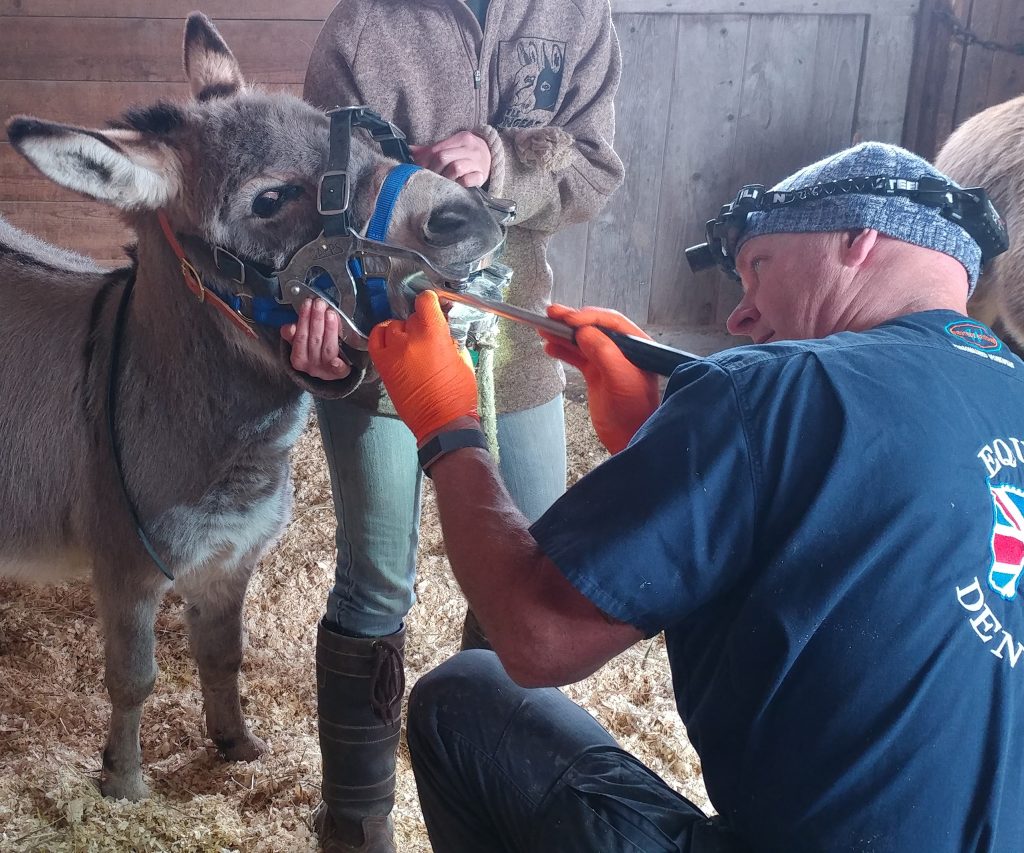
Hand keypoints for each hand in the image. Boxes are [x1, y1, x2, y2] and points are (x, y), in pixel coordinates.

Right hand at [281, 298, 351, 380]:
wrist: (328, 372)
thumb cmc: (314, 353)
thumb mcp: (300, 344)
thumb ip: (293, 334)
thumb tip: (289, 327)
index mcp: (298, 358)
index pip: (300, 336)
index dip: (304, 319)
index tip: (307, 304)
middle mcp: (310, 365)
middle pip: (314, 340)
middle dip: (317, 319)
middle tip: (320, 303)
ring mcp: (325, 369)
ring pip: (327, 348)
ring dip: (329, 329)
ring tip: (330, 313)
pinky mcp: (339, 374)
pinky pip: (339, 369)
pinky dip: (338, 365)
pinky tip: (337, 361)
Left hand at [368, 290, 478, 442]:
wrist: (442, 423)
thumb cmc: (458, 395)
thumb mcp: (462, 360)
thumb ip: (450, 340)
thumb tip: (443, 330)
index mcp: (434, 335)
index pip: (425, 302)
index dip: (430, 301)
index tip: (432, 305)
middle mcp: (410, 340)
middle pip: (410, 317)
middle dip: (420, 323)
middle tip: (427, 335)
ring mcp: (393, 353)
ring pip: (392, 326)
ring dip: (402, 330)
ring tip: (410, 341)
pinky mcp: (383, 366)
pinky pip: (375, 339)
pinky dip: (382, 335)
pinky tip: (391, 340)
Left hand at [410, 131, 490, 187]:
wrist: (493, 158)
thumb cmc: (467, 154)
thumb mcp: (452, 147)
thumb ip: (432, 149)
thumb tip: (409, 150)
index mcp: (461, 138)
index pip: (437, 149)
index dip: (424, 160)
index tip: (416, 169)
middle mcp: (470, 148)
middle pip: (443, 157)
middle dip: (432, 170)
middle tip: (426, 178)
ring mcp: (478, 162)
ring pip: (455, 168)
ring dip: (445, 177)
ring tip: (440, 183)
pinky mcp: (482, 176)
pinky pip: (468, 180)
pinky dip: (460, 184)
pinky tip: (455, 186)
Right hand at [542, 304, 659, 453]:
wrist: (630, 438)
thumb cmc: (634, 412)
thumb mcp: (622, 379)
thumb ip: (604, 353)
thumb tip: (584, 332)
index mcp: (636, 345)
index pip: (610, 322)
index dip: (588, 317)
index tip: (568, 319)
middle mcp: (622, 350)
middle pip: (594, 327)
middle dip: (572, 320)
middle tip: (551, 313)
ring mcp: (608, 362)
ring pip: (582, 341)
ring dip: (563, 334)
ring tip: (543, 329)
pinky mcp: (596, 374)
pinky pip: (577, 356)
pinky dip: (563, 351)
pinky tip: (550, 348)